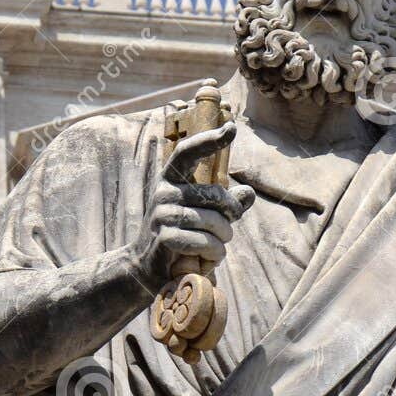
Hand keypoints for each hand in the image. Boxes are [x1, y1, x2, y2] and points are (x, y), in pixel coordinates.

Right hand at [131, 121, 254, 292]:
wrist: (147, 266)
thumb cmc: (181, 235)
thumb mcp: (204, 215)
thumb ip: (227, 204)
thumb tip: (248, 193)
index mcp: (170, 179)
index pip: (187, 152)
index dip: (209, 140)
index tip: (232, 129)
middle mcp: (163, 192)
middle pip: (214, 194)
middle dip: (230, 213)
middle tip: (230, 226)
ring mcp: (161, 215)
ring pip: (213, 221)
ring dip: (223, 238)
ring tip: (218, 246)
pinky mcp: (164, 238)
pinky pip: (204, 242)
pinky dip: (214, 253)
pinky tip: (209, 258)